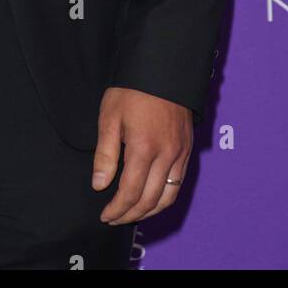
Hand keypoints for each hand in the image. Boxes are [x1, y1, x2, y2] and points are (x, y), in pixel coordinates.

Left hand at [92, 86, 191, 223]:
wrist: (162, 69)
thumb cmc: (132, 90)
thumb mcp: (110, 117)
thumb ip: (105, 154)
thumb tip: (100, 185)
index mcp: (144, 149)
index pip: (130, 193)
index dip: (117, 209)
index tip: (105, 215)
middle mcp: (166, 155)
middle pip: (150, 200)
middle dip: (131, 215)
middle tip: (115, 219)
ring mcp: (180, 153)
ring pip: (168, 196)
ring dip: (150, 211)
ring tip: (132, 214)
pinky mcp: (188, 149)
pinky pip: (179, 183)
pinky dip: (165, 198)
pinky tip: (153, 198)